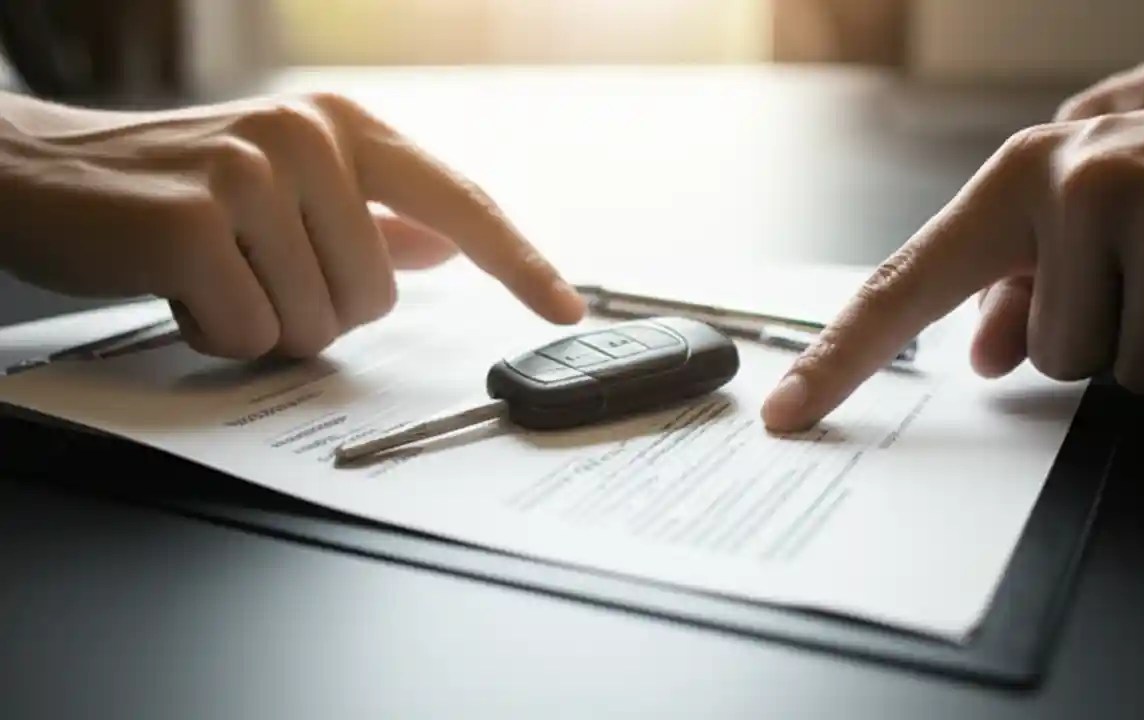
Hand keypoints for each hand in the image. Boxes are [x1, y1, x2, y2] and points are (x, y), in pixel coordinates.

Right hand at [0, 91, 584, 358]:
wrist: (42, 173)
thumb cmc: (177, 187)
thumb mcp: (286, 185)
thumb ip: (374, 215)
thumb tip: (444, 244)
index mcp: (344, 127)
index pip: (459, 201)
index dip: (518, 261)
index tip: (565, 306)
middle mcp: (307, 138)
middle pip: (378, 297)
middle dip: (315, 308)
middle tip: (252, 268)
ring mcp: (249, 175)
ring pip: (317, 324)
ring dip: (263, 321)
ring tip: (214, 270)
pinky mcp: (194, 224)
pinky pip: (252, 334)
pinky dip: (217, 332)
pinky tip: (181, 286)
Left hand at [761, 83, 1143, 430]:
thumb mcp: (1099, 211)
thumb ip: (1032, 283)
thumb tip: (985, 357)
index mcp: (1026, 176)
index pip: (909, 282)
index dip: (841, 357)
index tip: (786, 414)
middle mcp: (1084, 183)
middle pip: (1055, 361)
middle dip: (1116, 337)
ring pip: (1132, 376)